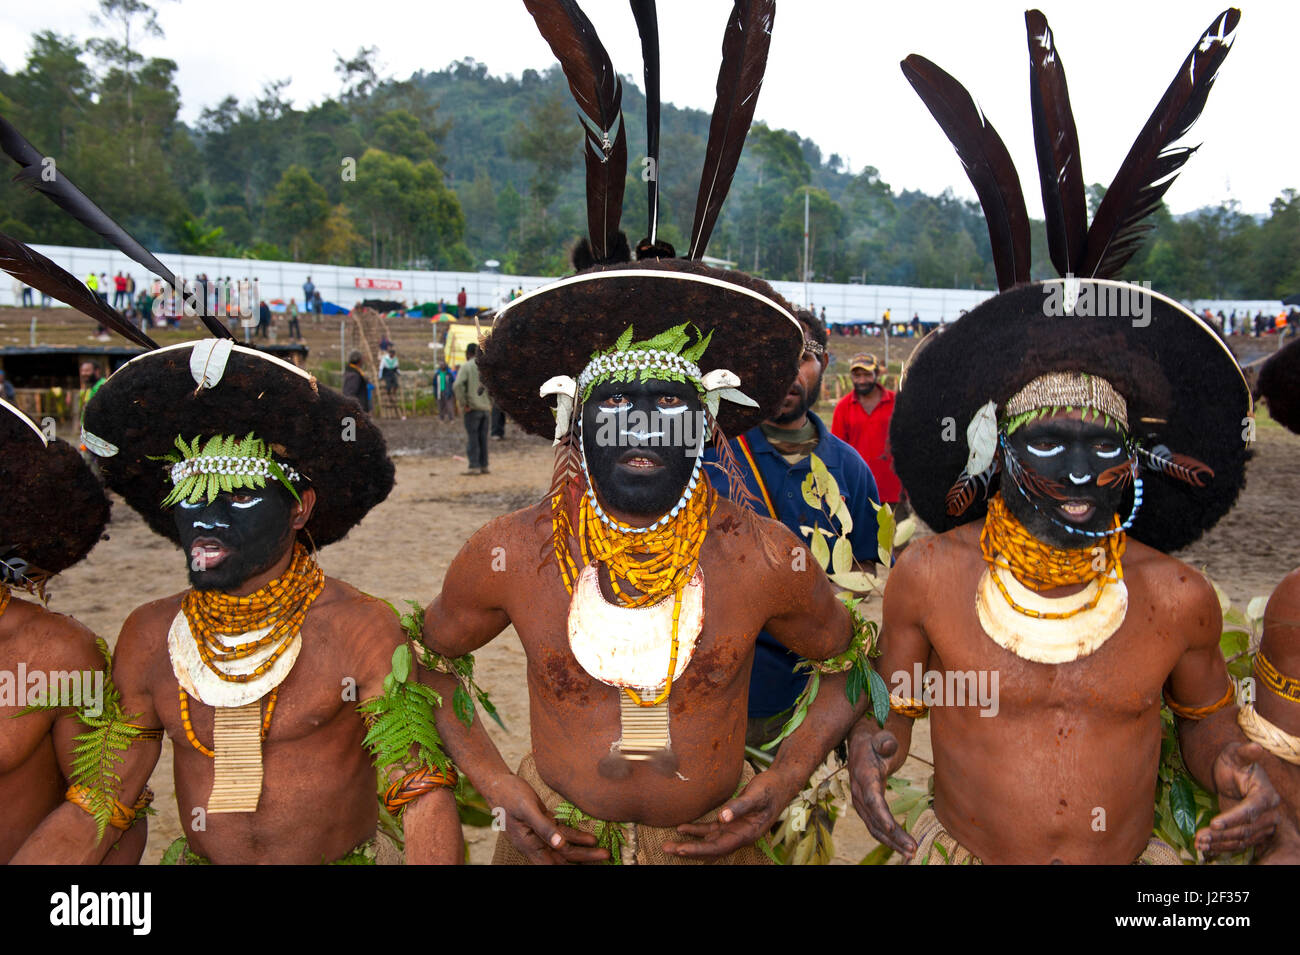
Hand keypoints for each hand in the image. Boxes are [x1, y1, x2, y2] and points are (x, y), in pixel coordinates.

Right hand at [487, 774, 607, 864]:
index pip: (554, 862)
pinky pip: (561, 833)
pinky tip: (589, 837)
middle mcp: (534, 843)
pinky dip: (575, 835)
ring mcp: (539, 834)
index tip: (590, 864)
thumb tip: (560, 845)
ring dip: (582, 848)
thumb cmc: (509, 795)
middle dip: (584, 857)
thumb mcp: (527, 809)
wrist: (496, 782)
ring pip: (564, 846)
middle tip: (605, 855)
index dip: (572, 865)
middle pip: (563, 856)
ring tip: (602, 850)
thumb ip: (543, 827)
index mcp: (529, 844)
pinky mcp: (542, 823)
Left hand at [661, 769, 798, 859]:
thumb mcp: (756, 795)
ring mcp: (734, 830)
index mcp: (746, 834)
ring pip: (708, 842)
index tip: (681, 849)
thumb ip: (739, 807)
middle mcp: (738, 836)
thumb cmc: (770, 789)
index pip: (718, 847)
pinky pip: (710, 830)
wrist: (781, 783)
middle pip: (710, 849)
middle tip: (666, 848)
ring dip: (689, 843)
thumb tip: (722, 818)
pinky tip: (681, 828)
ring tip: (668, 844)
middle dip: (688, 851)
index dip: (699, 849)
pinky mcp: (731, 822)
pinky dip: (696, 831)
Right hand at [848, 729, 916, 858]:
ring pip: (874, 827)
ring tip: (911, 853)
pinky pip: (876, 826)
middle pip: (874, 819)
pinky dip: (889, 838)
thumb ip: (885, 742)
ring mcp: (861, 802)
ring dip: (892, 842)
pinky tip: (902, 847)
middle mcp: (859, 792)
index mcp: (863, 775)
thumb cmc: (876, 742)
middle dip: (892, 836)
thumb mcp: (881, 738)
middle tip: (912, 848)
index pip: (871, 798)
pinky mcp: (867, 808)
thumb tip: (888, 745)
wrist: (862, 745)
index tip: (893, 829)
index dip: (881, 814)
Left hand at [1195, 742, 1280, 855]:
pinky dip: (1222, 847)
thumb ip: (1246, 753)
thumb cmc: (1235, 761)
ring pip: (1241, 838)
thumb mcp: (1236, 754)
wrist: (1234, 772)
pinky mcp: (1251, 832)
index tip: (1214, 823)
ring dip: (1219, 843)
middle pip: (1245, 829)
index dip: (1233, 818)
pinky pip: (1238, 843)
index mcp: (1266, 795)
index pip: (1250, 810)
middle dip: (1222, 834)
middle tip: (1200, 838)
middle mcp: (1269, 813)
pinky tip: (1206, 848)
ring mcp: (1261, 825)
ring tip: (1199, 844)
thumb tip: (1256, 747)